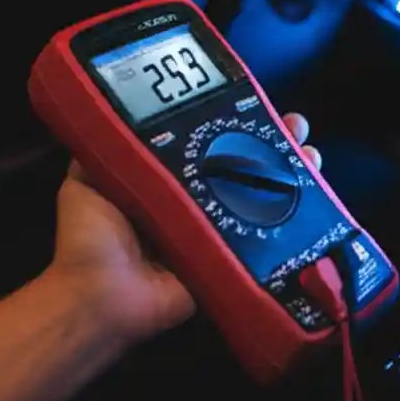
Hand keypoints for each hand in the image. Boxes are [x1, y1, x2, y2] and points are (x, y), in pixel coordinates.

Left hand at [45, 112, 322, 346]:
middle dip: (276, 141)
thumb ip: (102, 150)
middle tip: (294, 124)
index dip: (236, 123)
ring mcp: (222, 230)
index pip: (212, 144)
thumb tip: (107, 111)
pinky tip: (313, 191)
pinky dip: (296, 217)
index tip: (256, 104)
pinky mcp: (236, 259)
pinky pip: (270, 236)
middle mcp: (200, 202)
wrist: (101, 296)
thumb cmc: (90, 239)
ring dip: (294, 171)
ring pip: (267, 195)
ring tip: (309, 151)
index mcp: (171, 182)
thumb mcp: (86, 181)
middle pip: (248, 165)